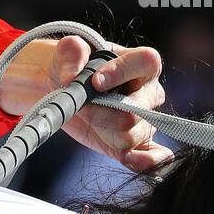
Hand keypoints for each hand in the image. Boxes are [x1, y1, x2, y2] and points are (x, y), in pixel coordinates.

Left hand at [0, 36, 173, 171]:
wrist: (62, 86)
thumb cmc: (71, 63)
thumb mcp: (66, 50)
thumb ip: (71, 51)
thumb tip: (73, 70)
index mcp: (142, 62)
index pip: (146, 62)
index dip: (121, 72)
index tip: (94, 82)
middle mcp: (150, 92)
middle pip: (135, 111)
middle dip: (102, 111)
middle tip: (80, 104)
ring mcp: (145, 120)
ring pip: (130, 135)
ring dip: (101, 129)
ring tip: (86, 116)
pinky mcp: (134, 144)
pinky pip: (152, 159)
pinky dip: (142, 162)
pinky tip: (126, 157)